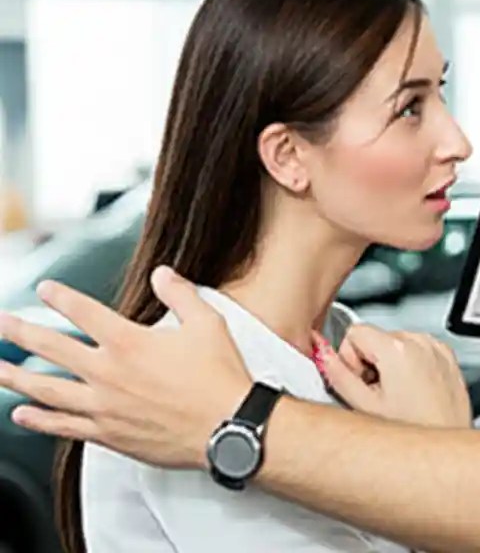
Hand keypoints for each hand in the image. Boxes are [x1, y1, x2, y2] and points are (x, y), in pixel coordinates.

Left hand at [0, 267, 250, 469]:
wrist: (228, 428)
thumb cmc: (220, 378)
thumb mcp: (208, 324)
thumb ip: (181, 294)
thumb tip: (163, 274)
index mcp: (129, 342)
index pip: (83, 312)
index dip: (60, 297)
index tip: (44, 289)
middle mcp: (108, 373)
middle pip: (50, 348)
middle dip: (18, 332)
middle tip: (0, 323)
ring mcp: (104, 407)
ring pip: (46, 389)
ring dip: (14, 377)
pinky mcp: (108, 435)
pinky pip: (63, 426)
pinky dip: (38, 420)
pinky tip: (21, 414)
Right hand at [316, 325, 470, 427]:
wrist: (448, 451)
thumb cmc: (413, 431)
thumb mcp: (363, 406)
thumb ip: (336, 374)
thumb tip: (321, 352)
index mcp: (398, 348)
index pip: (354, 332)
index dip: (350, 359)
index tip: (361, 382)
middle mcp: (421, 341)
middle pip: (376, 338)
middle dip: (370, 364)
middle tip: (378, 396)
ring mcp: (437, 349)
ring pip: (396, 345)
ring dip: (390, 367)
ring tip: (396, 397)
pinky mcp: (447, 358)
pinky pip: (417, 351)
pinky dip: (410, 368)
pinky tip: (412, 393)